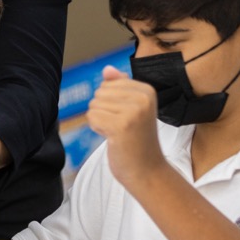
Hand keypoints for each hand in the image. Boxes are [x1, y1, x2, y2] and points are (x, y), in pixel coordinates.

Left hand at [86, 66, 168, 185]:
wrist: (148, 171)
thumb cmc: (136, 140)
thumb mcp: (131, 108)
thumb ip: (119, 87)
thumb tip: (107, 68)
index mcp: (147, 90)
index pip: (108, 84)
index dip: (109, 103)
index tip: (126, 118)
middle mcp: (143, 98)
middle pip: (99, 93)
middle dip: (103, 111)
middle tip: (122, 128)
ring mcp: (133, 111)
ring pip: (94, 105)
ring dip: (101, 121)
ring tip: (119, 133)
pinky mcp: (121, 125)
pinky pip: (92, 117)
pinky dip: (97, 129)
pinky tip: (113, 138)